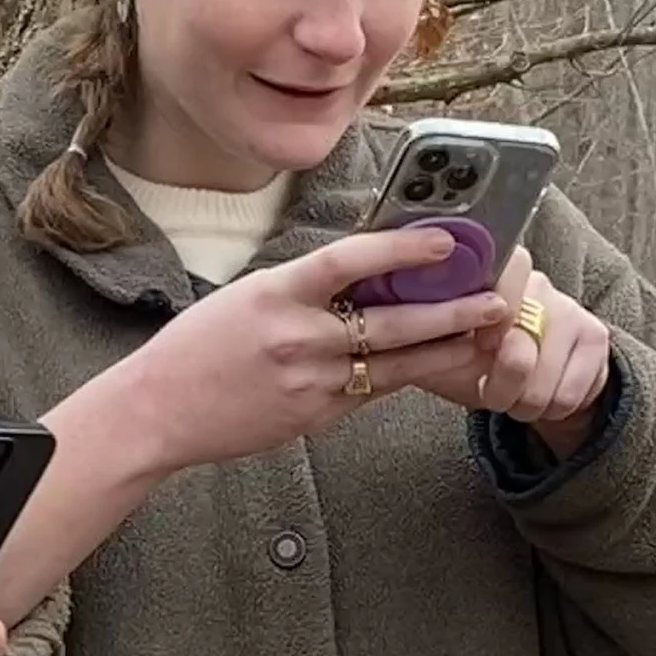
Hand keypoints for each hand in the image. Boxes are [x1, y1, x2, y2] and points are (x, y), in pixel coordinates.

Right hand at [118, 226, 510, 475]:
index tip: (445, 239)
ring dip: (446, 348)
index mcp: (277, 292)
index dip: (402, 247)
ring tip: (486, 335)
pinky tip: (438, 364)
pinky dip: (406, 375)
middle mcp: (298, 336)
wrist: (159, 409)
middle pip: (392, 322)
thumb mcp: (250, 296)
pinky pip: (373, 391)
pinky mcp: (314, 416)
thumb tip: (369, 267)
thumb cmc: (201, 345)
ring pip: (396, 364)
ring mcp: (310, 381)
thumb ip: (307, 285)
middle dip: (452, 311)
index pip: (350, 260)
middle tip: (496, 298)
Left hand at [410, 249, 613, 459]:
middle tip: (492, 390)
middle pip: (521, 336)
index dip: (491, 310)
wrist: (531, 386)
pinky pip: (568, 391)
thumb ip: (421, 335)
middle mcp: (536, 281)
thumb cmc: (472, 363)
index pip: (501, 268)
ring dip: (523, 400)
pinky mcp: (596, 336)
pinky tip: (540, 397)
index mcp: (490, 273)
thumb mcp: (440, 350)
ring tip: (514, 396)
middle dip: (502, 379)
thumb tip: (391, 325)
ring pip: (543, 374)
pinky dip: (549, 409)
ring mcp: (570, 307)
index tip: (481, 343)